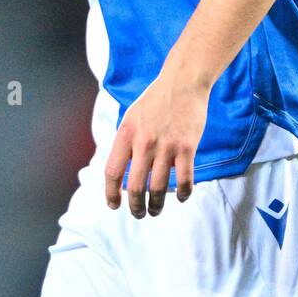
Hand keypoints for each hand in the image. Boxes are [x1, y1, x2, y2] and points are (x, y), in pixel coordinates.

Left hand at [104, 63, 209, 217]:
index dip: (111, 193)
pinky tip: (181, 197)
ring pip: (158, 189)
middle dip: (135, 207)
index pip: (112, 171)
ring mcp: (166, 146)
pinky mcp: (187, 147)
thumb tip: (120, 171)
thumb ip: (125, 142)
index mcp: (126, 134)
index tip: (114, 205)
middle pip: (135, 187)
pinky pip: (184, 180)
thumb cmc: (155, 100)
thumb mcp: (130, 117)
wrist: (183, 82)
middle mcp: (144, 142)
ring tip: (155, 211)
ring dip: (156, 206)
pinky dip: (182, 194)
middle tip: (138, 213)